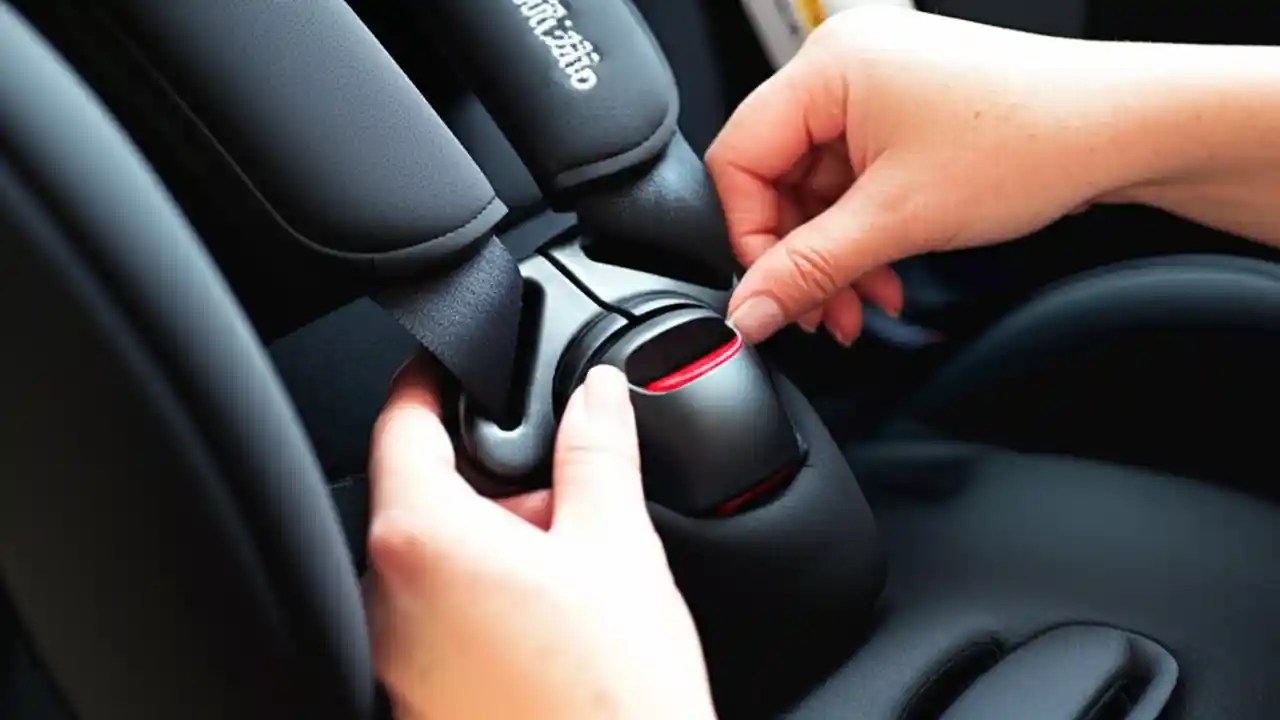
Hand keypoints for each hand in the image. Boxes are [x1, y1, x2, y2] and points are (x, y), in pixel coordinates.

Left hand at [363, 357, 715, 719]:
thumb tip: (598, 395)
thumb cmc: (614, 701)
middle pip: (422, 495)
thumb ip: (599, 453)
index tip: (446, 363)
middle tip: (563, 496)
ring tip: (571, 574)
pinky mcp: (415, 697)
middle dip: (492, 483)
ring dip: (493, 543)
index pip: (400, 425)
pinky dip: (483, 598)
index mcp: (424, 542)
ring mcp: (394, 658)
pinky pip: (436, 618)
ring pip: (433, 560)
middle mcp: (386, 600)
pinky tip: (551, 625)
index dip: (426, 381)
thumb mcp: (618, 550)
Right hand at [707, 7, 1147, 344]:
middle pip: (777, 179)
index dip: (749, 236)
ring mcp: (875, 88)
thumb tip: (749, 311)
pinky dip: (863, 234)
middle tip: (818, 311)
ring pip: (818, 190)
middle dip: (800, 257)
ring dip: (835, 256)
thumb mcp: (897, 220)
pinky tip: (883, 275)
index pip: (739, 157)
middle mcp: (844, 65)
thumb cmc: (1032, 139)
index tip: (770, 292)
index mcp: (827, 65)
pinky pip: (854, 182)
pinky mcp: (901, 113)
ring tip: (859, 304)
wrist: (1123, 129)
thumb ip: (807, 271)